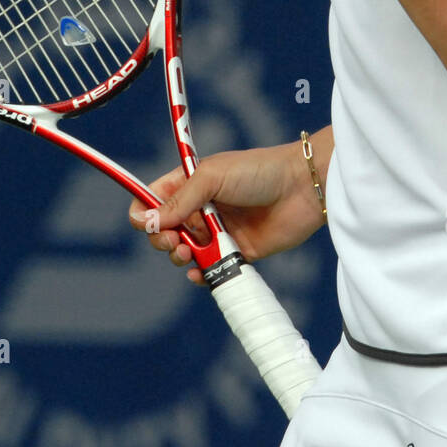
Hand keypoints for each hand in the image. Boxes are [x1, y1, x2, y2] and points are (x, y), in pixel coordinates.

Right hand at [128, 140, 325, 285]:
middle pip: (163, 231)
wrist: (303, 188)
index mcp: (190, 183)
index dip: (144, 213)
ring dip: (180, 257)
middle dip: (162, 240)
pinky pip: (210, 270)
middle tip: (176, 240)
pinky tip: (201, 273)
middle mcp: (200, 208)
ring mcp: (218, 231)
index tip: (149, 223)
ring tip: (191, 253)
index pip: (152, 200)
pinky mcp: (237, 252)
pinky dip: (201, 275)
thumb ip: (180, 199)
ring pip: (185, 253)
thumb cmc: (259, 171)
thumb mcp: (213, 175)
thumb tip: (149, 221)